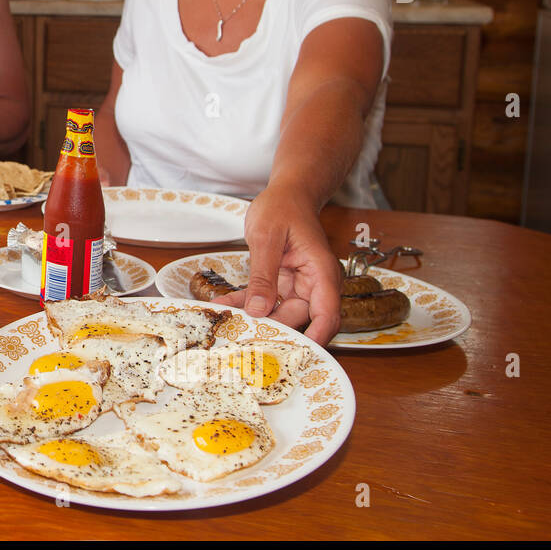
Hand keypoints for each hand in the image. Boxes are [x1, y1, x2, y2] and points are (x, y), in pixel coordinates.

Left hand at [215, 185, 342, 344]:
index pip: (327, 314)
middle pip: (298, 318)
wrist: (285, 194)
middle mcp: (313, 283)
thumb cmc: (283, 207)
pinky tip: (223, 305)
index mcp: (321, 272)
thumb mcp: (267, 238)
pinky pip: (263, 299)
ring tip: (225, 323)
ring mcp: (297, 284)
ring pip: (278, 312)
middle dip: (272, 330)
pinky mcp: (280, 283)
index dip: (316, 339)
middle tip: (242, 340)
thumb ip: (263, 276)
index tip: (296, 355)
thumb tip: (258, 309)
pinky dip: (244, 303)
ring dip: (253, 318)